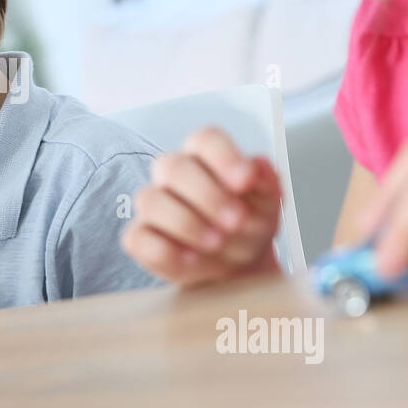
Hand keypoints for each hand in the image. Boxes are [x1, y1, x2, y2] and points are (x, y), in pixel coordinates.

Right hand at [122, 127, 281, 285]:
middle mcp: (173, 174)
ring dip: (187, 224)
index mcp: (205, 156)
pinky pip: (139, 239)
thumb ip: (266, 182)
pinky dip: (166, 251)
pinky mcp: (141, 237)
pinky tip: (192, 259)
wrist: (238, 267)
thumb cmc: (248, 226)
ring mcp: (154, 205)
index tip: (246, 181)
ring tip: (217, 243)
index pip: (206, 140)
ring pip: (150, 200)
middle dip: (208, 196)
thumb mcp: (268, 204)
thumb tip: (258, 165)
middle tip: (237, 221)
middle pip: (174, 167)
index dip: (224, 156)